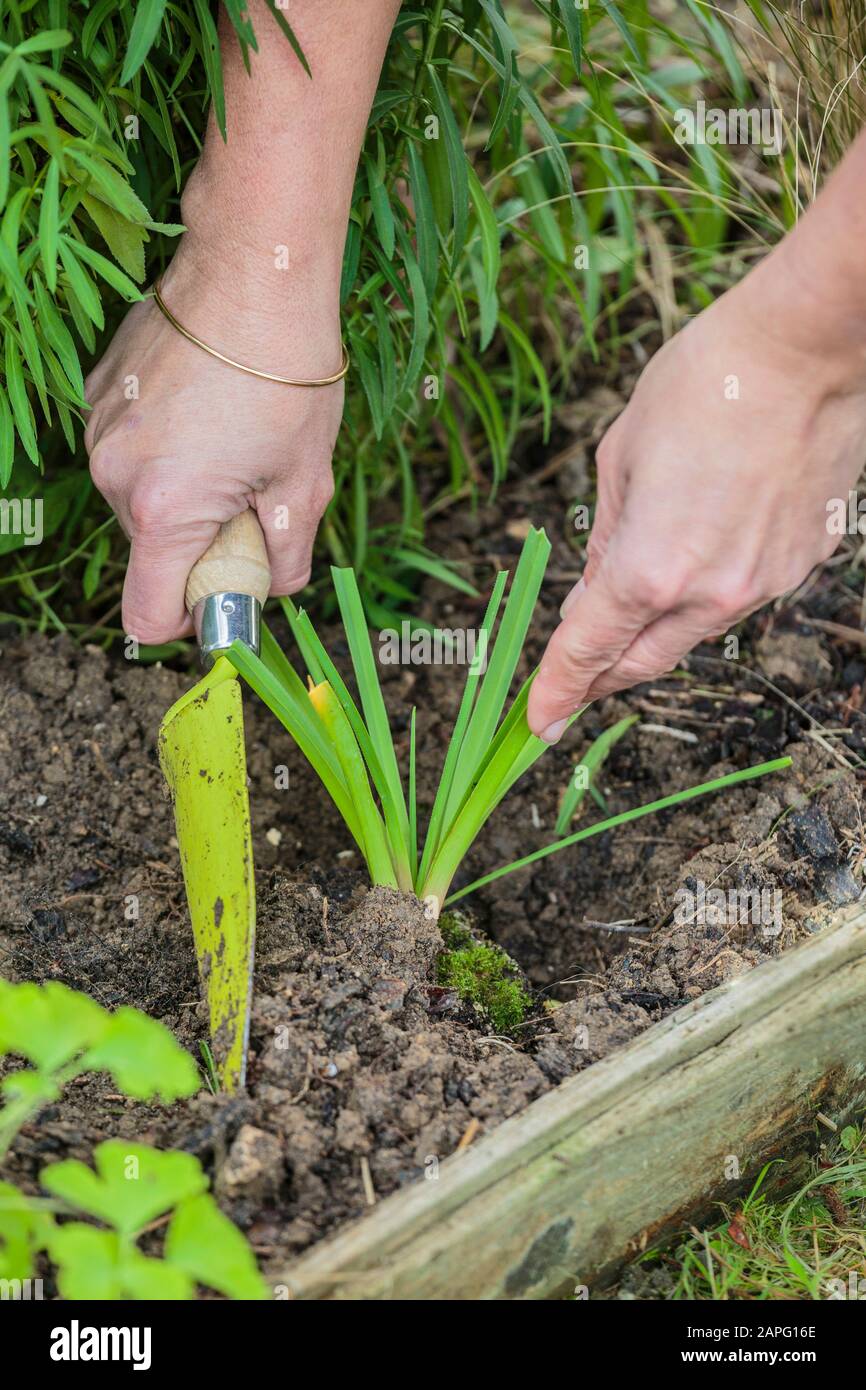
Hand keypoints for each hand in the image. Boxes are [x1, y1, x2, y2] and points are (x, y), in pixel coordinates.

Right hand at [85, 230, 343, 644]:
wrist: (256, 269)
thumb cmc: (290, 377)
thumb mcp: (305, 483)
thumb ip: (287, 558)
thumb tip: (275, 588)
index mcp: (165, 510)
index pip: (146, 617)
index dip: (190, 621)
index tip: (227, 592)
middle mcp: (114, 475)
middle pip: (151, 553)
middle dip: (201, 544)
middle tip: (252, 497)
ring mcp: (100, 430)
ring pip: (142, 500)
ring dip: (185, 494)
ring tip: (234, 443)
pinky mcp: (98, 393)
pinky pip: (132, 450)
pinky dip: (168, 450)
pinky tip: (209, 409)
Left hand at [527, 273, 865, 740]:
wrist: (810, 349)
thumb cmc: (705, 382)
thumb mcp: (621, 457)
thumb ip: (603, 540)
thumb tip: (594, 593)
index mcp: (650, 568)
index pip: (588, 650)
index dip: (557, 688)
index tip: (538, 720)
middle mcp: (710, 593)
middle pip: (642, 661)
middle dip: (600, 680)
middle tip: (572, 689)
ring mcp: (763, 583)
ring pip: (694, 631)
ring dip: (655, 630)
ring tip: (630, 608)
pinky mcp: (802, 563)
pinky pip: (741, 594)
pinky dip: (708, 589)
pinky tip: (702, 548)